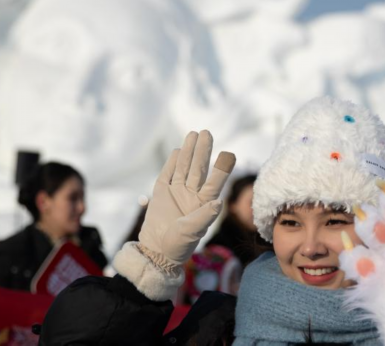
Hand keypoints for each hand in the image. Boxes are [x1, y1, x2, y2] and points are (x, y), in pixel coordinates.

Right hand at [139, 130, 235, 266]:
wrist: (156, 252)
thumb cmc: (179, 245)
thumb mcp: (192, 232)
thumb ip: (204, 217)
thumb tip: (219, 202)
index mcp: (204, 203)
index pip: (215, 181)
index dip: (222, 168)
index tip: (229, 153)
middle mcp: (192, 195)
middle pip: (198, 168)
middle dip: (203, 151)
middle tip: (207, 133)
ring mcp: (177, 192)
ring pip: (184, 167)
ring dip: (189, 152)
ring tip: (194, 134)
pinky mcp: (161, 194)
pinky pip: (167, 175)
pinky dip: (172, 163)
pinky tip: (179, 151)